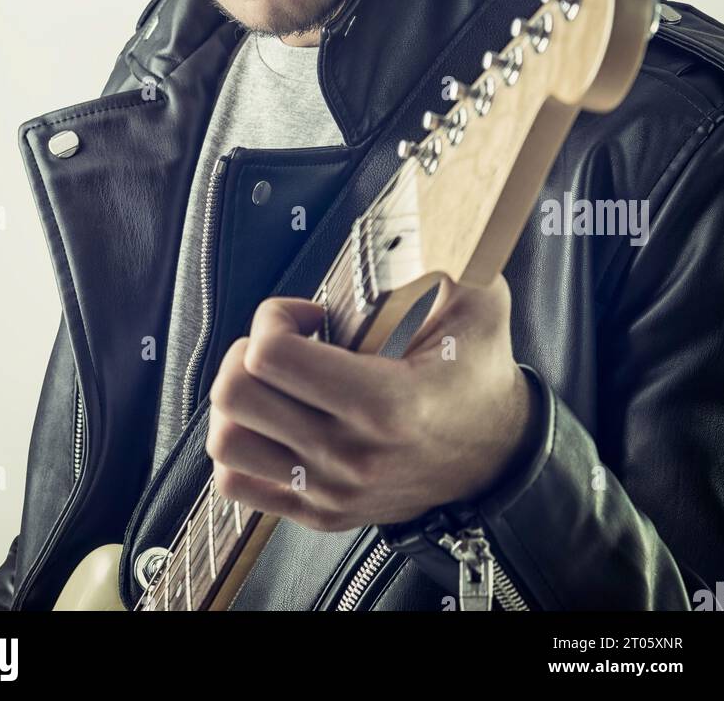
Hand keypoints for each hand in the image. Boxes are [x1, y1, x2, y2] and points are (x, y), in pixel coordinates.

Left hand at [205, 273, 541, 532]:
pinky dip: (243, 444)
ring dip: (239, 399)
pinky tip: (276, 419)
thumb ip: (449, 252)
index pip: (272, 357)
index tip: (308, 314)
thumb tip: (419, 211)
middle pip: (236, 395)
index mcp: (385, 403)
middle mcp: (350, 455)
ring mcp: (330, 490)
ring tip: (275, 381)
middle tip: (284, 342)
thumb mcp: (478, 301)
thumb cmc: (479, 373)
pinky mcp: (319, 512)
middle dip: (249, 350)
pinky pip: (237, 484)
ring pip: (226, 442)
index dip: (276, 317)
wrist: (496, 453)